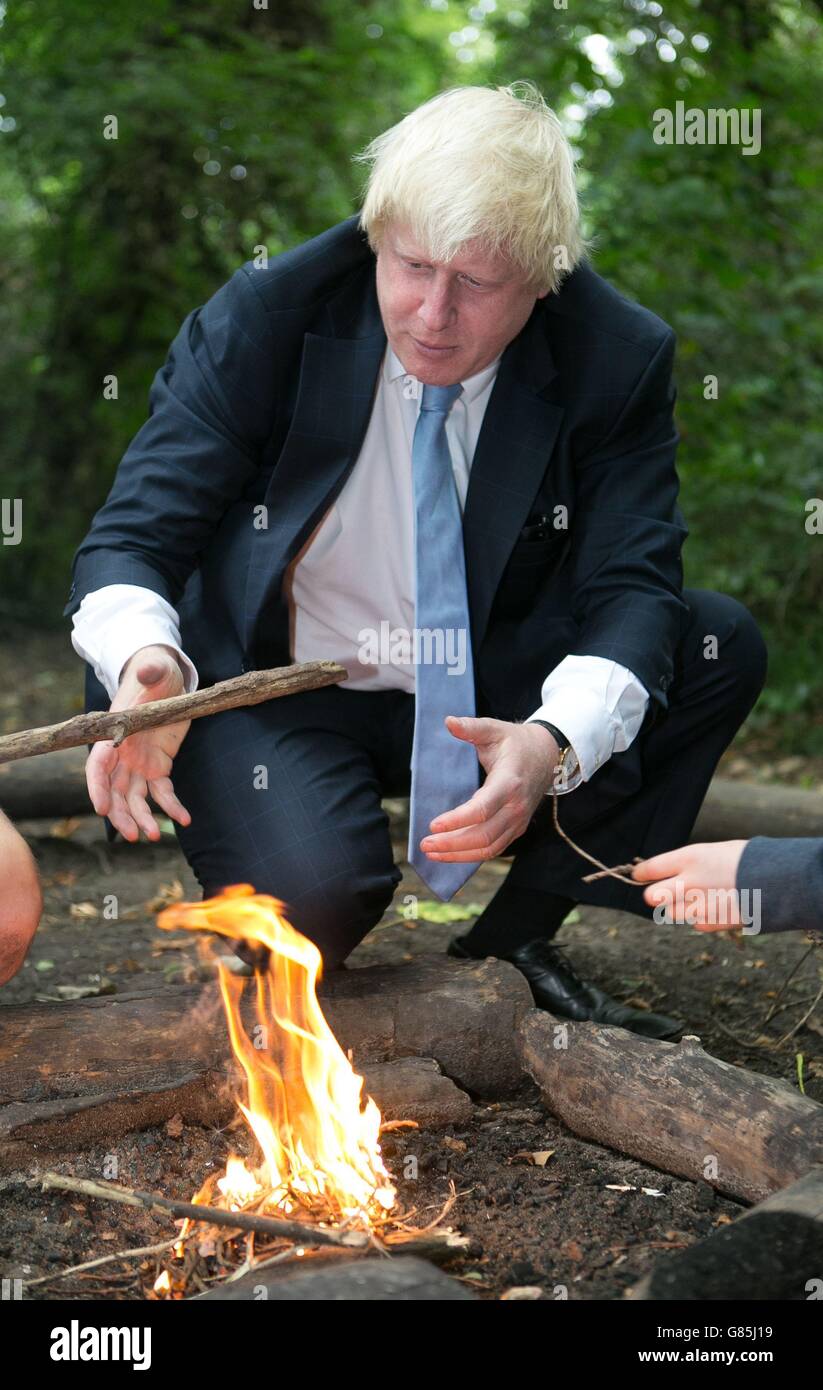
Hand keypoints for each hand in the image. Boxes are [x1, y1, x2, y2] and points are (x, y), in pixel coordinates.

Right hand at [86, 644, 192, 842]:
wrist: (165, 679)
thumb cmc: (155, 674)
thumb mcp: (155, 670)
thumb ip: (151, 671)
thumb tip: (148, 669)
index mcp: (114, 733)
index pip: (98, 765)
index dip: (97, 787)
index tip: (101, 808)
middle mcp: (122, 753)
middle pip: (114, 790)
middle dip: (120, 814)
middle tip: (132, 835)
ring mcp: (138, 763)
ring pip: (134, 797)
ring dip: (141, 818)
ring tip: (152, 836)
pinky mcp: (158, 766)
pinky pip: (162, 792)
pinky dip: (171, 807)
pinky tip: (184, 819)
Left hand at [418, 716, 559, 862]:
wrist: (546, 755)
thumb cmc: (516, 743)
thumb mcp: (494, 729)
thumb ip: (471, 727)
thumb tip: (448, 721)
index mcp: (509, 782)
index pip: (482, 809)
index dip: (457, 820)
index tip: (433, 824)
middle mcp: (516, 806)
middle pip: (483, 835)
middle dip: (452, 843)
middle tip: (425, 843)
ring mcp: (518, 821)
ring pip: (488, 847)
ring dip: (459, 854)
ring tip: (432, 852)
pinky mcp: (516, 828)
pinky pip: (494, 848)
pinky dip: (471, 856)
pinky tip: (450, 854)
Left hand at [631, 840, 748, 929]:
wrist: (780, 881)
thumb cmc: (749, 861)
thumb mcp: (715, 851)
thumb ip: (690, 864)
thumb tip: (669, 873)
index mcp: (690, 857)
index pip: (650, 868)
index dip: (641, 873)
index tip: (639, 876)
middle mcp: (689, 882)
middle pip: (652, 896)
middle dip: (656, 895)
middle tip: (665, 892)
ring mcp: (699, 905)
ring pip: (672, 913)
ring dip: (679, 908)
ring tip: (699, 899)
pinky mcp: (712, 923)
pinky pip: (696, 923)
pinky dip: (703, 918)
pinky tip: (719, 906)